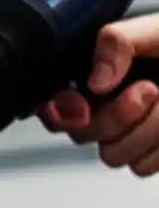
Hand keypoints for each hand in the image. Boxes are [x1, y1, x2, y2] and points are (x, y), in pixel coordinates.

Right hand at [40, 15, 158, 176]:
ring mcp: (133, 133)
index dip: (63, 109)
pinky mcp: (154, 154)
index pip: (57, 104)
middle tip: (151, 92)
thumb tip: (94, 80)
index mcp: (101, 75)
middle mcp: (110, 106)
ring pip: (114, 155)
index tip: (88, 103)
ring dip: (148, 133)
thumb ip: (117, 41)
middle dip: (119, 115)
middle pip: (84, 134)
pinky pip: (143, 166)